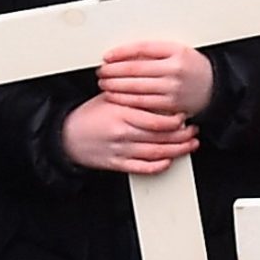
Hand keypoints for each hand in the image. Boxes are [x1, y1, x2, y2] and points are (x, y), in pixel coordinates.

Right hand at [61, 96, 198, 173]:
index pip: (156, 120)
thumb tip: (158, 92)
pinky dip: (158, 166)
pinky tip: (168, 161)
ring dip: (177, 150)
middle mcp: (123, 133)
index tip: (184, 116)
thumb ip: (133, 96)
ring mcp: (120, 150)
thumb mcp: (110, 97)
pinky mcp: (117, 163)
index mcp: (122, 113)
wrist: (66, 136)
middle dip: (182, 136)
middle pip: (161, 137)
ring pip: (156, 153)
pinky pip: (142, 167)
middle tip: (193, 131)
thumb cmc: (88, 115)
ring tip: (189, 145)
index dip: (175, 120)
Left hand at [98, 41, 214, 118]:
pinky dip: (126, 100)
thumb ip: (154, 52)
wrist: (213, 86)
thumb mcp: (177, 51)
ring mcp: (173, 88)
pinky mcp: (171, 105)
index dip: (121, 52)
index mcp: (176, 51)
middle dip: (114, 71)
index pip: (141, 49)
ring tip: (105, 83)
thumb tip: (123, 55)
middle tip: (102, 71)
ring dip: (116, 86)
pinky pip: (143, 103)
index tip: (108, 56)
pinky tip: (116, 97)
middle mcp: (175, 69)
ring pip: (136, 87)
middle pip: (135, 69)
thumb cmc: (191, 67)